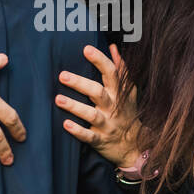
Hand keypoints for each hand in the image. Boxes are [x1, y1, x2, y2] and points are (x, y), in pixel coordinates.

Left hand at [56, 43, 142, 169]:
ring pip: (91, 114)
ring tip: (58, 99)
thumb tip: (112, 46)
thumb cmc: (127, 113)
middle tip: (62, 75)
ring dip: (75, 107)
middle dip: (80, 84)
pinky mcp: (101, 140)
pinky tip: (66, 124)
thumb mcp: (128, 91)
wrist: (135, 146)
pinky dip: (78, 131)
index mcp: (119, 93)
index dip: (100, 60)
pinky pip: (89, 136)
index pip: (112, 73)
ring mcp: (107, 124)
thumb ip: (121, 69)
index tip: (86, 49)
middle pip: (97, 92)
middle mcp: (113, 107)